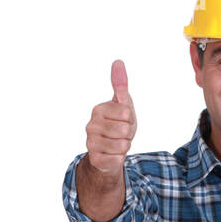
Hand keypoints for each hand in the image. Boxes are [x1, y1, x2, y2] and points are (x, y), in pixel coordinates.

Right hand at [85, 60, 136, 177]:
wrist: (111, 151)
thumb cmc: (119, 125)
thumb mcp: (123, 104)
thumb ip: (120, 84)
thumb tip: (118, 62)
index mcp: (98, 110)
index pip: (126, 113)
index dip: (130, 119)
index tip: (123, 121)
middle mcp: (91, 125)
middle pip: (125, 130)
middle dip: (129, 134)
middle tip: (121, 134)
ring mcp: (91, 143)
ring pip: (122, 145)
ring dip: (125, 147)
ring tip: (118, 144)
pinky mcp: (95, 159)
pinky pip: (117, 159)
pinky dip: (120, 158)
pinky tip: (113, 155)